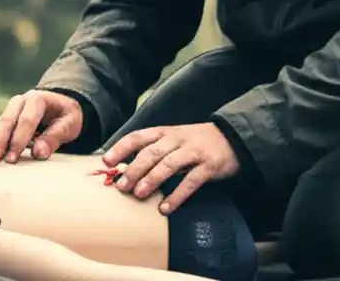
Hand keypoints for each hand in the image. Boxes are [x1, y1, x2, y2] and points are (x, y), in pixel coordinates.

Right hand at [0, 90, 83, 164]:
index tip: (12, 159)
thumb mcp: (69, 123)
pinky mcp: (5, 123)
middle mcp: (19, 102)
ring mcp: (10, 111)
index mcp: (37, 99)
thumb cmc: (66, 116)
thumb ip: (55, 137)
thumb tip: (38, 154)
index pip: (26, 120)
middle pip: (7, 122)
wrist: (60, 105)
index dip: (19, 140)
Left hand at [101, 122, 239, 214]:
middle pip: (152, 152)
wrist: (232, 138)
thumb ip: (154, 150)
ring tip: (138, 194)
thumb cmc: (196, 142)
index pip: (139, 137)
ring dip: (152, 179)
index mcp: (166, 132)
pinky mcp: (209, 165)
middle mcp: (178, 139)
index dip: (122, 148)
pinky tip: (166, 207)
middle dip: (134, 169)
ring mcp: (194, 151)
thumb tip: (125, 167)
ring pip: (169, 164)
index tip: (107, 161)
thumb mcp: (174, 139)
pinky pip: (191, 181)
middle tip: (121, 186)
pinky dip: (177, 195)